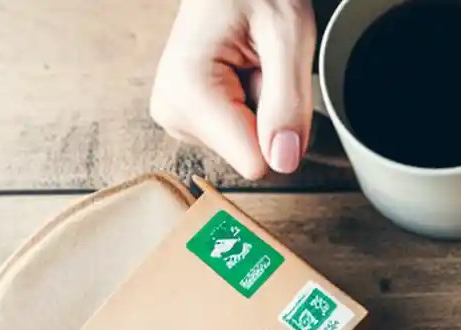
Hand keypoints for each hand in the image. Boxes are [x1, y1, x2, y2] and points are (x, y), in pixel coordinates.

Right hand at [150, 0, 314, 178]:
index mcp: (187, 93)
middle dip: (271, 114)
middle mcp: (172, 113)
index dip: (283, 129)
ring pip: (248, 146)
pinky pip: (238, 134)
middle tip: (262, 63)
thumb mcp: (288, 34)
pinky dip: (252, 102)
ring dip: (263, 105)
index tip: (273, 78)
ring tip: (251, 59)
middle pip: (252, 156)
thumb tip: (283, 162)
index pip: (255, 162)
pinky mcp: (187, 117)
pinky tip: (242, 67)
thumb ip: (288, 102)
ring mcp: (177, 117)